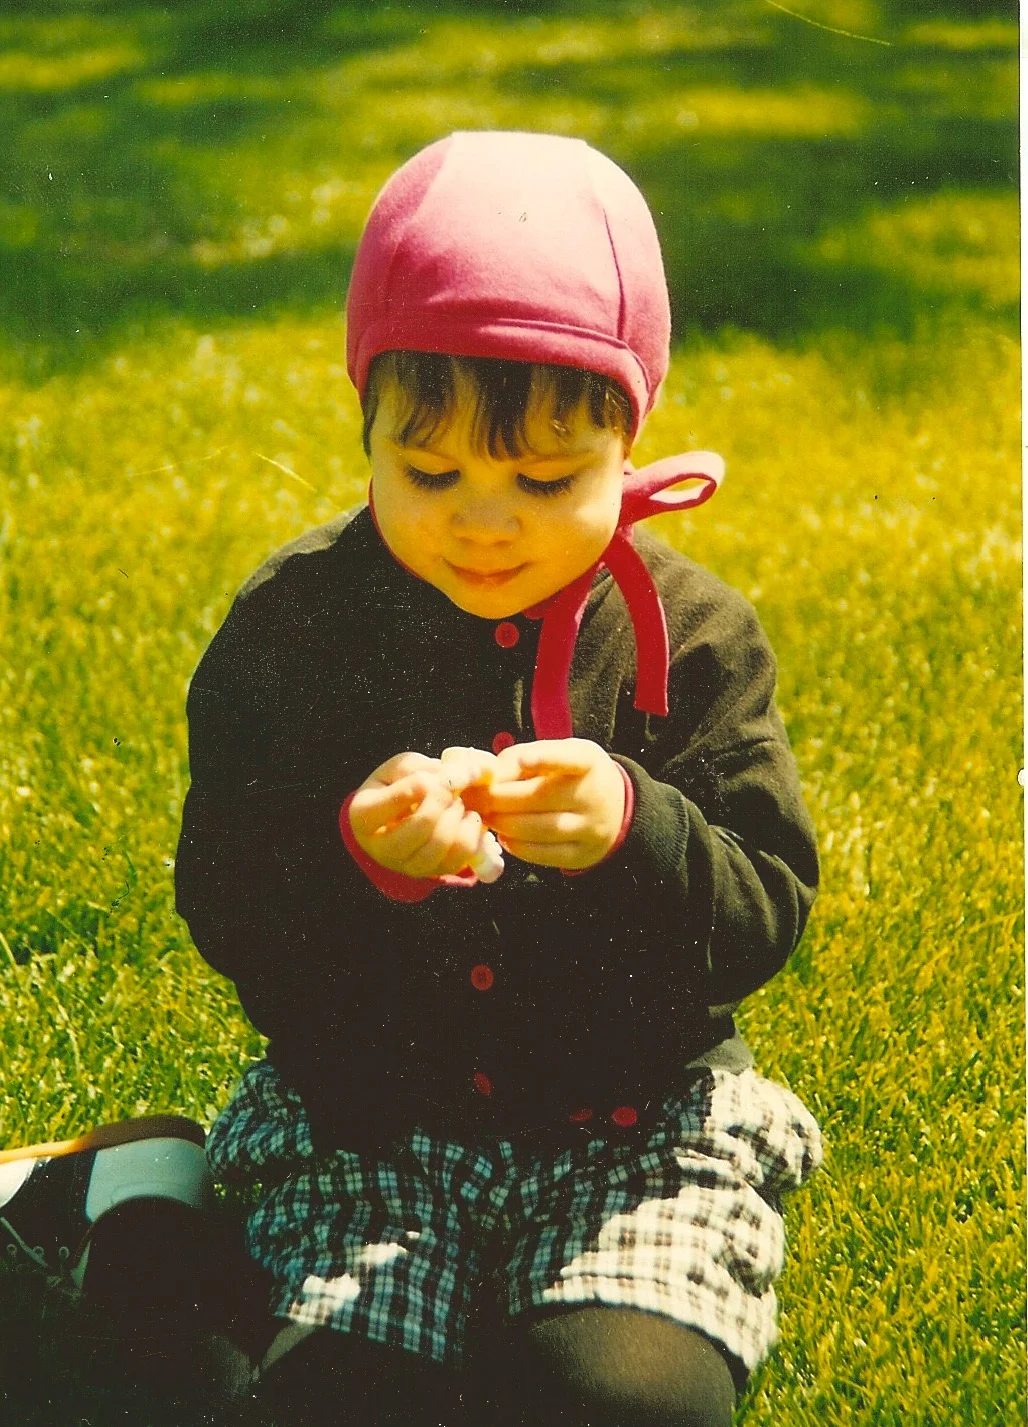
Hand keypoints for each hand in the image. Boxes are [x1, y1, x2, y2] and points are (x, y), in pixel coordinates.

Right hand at [348, 752, 495, 879]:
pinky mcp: (431, 873)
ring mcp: (406, 866)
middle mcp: (380, 848)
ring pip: (441, 844)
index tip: (433, 777)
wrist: (398, 818)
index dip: (423, 783)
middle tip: (447, 789)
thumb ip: (418, 769)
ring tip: (455, 802)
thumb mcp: (397, 768)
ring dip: (456, 815)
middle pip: (422, 825)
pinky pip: (460, 857)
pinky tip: (466, 817)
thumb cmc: (395, 788)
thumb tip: (447, 781)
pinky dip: (471, 832)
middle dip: (442, 800)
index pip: (397, 798)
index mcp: (363, 815)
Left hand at [484, 738, 625, 869]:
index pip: (568, 759)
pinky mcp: (582, 855)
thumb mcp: (559, 754)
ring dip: (503, 824)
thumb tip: (487, 779)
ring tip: (487, 817)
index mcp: (588, 763)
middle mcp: (593, 796)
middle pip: (539, 798)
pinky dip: (516, 846)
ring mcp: (590, 829)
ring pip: (537, 829)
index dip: (544, 758)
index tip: (522, 760)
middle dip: (499, 799)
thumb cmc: (573, 775)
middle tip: (476, 799)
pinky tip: (505, 836)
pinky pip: (541, 854)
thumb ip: (522, 759)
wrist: (616, 809)